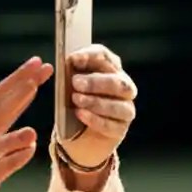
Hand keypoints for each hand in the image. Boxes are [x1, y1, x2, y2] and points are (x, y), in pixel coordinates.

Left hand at [59, 44, 136, 167]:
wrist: (77, 136)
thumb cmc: (75, 104)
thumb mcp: (69, 87)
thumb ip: (70, 75)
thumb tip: (67, 64)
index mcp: (109, 69)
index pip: (104, 56)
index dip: (89, 56)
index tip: (73, 59)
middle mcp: (123, 86)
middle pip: (116, 81)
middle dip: (95, 81)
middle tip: (75, 82)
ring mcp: (125, 108)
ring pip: (119, 104)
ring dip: (96, 101)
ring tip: (76, 100)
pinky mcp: (120, 129)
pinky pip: (112, 125)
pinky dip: (95, 119)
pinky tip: (81, 114)